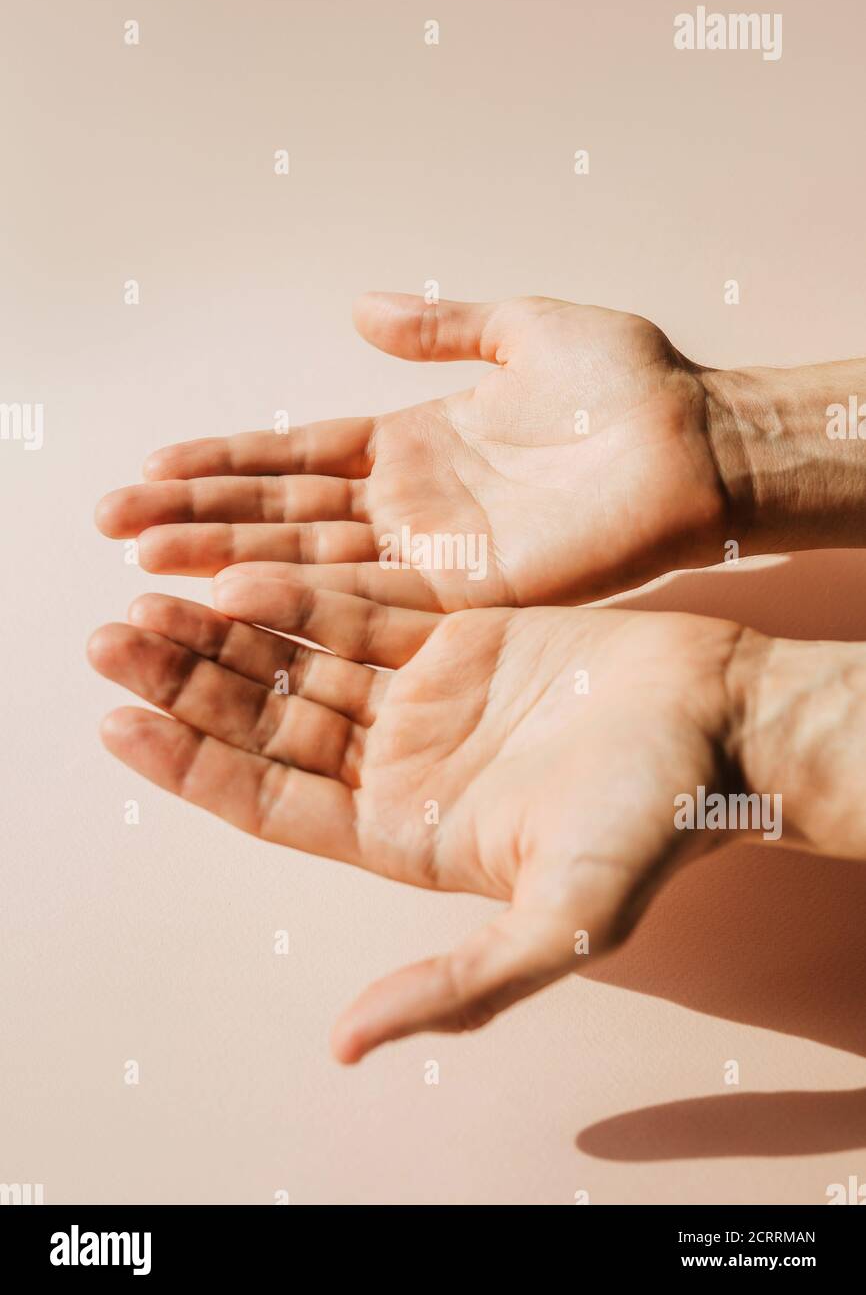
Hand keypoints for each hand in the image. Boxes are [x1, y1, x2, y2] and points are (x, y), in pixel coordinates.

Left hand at [88, 579, 758, 1060]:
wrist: (725, 722)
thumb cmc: (656, 823)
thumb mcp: (562, 921)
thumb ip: (458, 983)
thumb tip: (350, 1048)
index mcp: (404, 836)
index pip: (269, 801)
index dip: (191, 767)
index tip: (119, 726)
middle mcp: (399, 767)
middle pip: (267, 724)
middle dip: (186, 687)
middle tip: (111, 643)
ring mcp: (423, 700)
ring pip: (299, 664)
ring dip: (225, 636)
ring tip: (150, 600)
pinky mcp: (455, 638)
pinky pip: (358, 614)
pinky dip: (300, 597)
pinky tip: (241, 577)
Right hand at [95, 294, 732, 608]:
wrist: (703, 441)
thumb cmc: (628, 385)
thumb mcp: (521, 330)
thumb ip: (439, 326)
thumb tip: (361, 310)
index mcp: (415, 447)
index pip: (296, 456)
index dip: (223, 463)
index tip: (152, 468)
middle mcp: (412, 509)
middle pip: (284, 513)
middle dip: (200, 516)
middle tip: (117, 524)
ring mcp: (437, 556)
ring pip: (312, 559)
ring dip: (229, 562)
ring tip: (148, 565)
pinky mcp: (474, 595)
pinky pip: (374, 598)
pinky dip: (307, 597)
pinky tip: (239, 595)